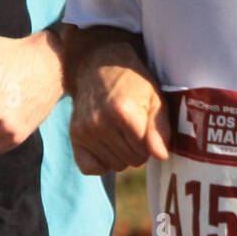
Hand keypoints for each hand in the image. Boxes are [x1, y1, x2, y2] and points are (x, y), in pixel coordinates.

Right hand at [68, 36, 169, 174]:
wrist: (100, 66)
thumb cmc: (133, 82)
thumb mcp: (154, 97)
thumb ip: (160, 127)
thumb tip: (161, 156)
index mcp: (123, 112)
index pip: (146, 150)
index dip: (152, 141)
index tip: (148, 126)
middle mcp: (100, 123)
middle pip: (132, 160)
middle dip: (139, 148)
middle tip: (135, 128)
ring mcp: (85, 131)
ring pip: (115, 166)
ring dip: (122, 154)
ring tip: (121, 132)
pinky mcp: (75, 136)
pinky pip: (90, 168)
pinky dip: (101, 163)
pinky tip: (107, 146)